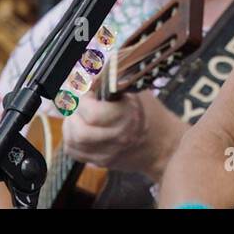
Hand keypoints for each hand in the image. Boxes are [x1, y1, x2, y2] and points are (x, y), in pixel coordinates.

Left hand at [61, 92, 186, 181]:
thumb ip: (112, 82)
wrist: (163, 146)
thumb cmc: (151, 114)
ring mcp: (107, 154)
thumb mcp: (137, 92)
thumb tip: (89, 71)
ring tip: (79, 113)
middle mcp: (116, 139)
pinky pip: (74, 152)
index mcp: (127, 118)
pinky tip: (79, 127)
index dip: (84, 98)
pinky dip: (70, 138)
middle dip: (74, 113)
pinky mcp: (100, 162)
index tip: (88, 90)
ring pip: (72, 142)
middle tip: (81, 102)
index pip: (93, 113)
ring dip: (70, 124)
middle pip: (79, 131)